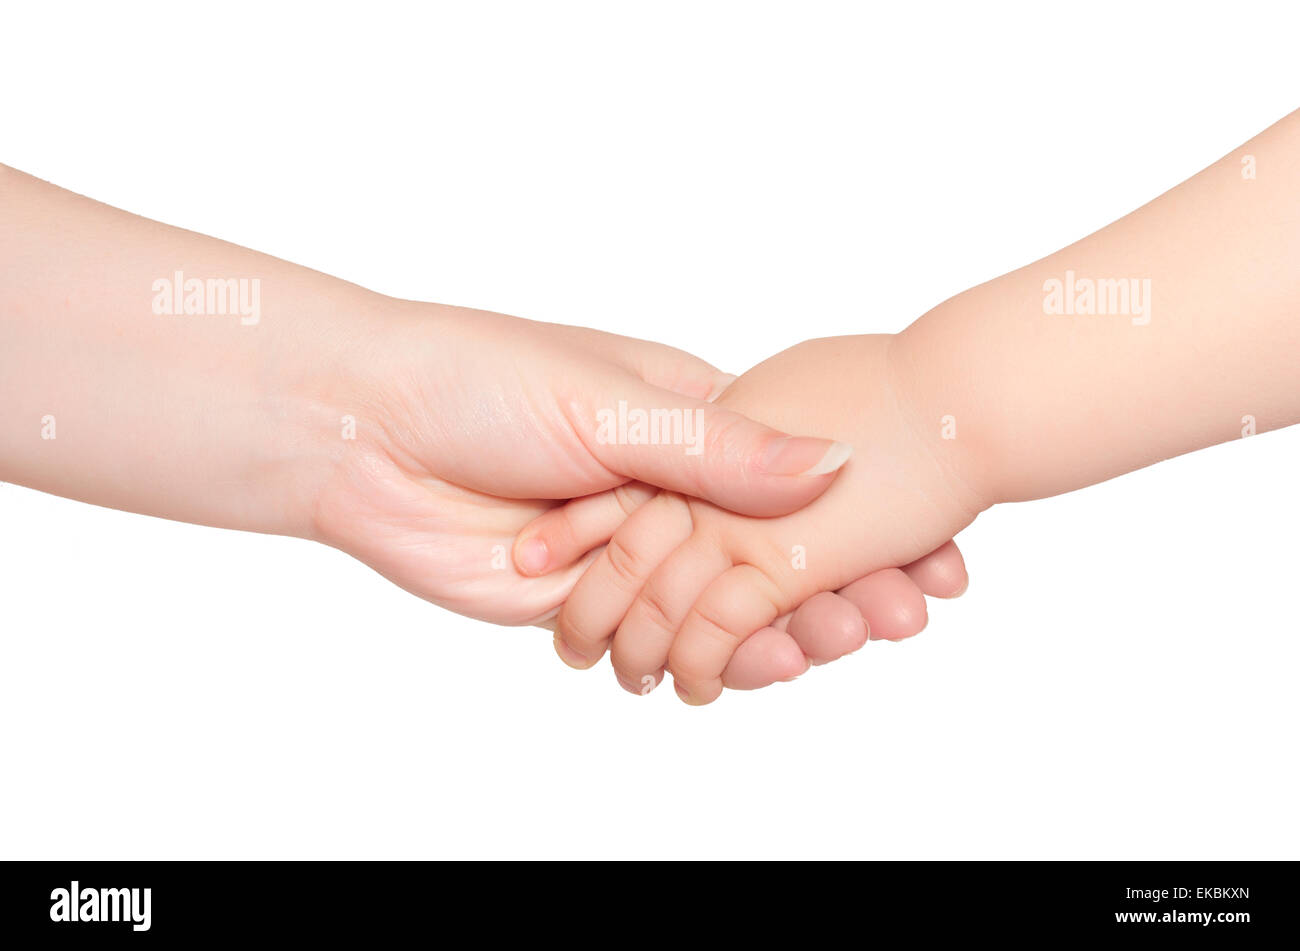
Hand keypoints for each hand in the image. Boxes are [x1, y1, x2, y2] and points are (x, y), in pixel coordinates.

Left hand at [307, 303, 855, 624]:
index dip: (864, 509)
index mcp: (684, 418)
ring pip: (724, 598)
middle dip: (839, 577)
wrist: (358, 429)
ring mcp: (627, 549)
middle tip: (900, 611)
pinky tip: (763, 666)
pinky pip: (660, 636)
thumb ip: (716, 446)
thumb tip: (831, 463)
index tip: (929, 543)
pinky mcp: (581, 602)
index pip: (794, 473)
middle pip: (771, 545)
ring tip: (843, 640)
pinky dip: (714, 654)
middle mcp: (664, 488)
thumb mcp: (607, 401)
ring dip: (787, 623)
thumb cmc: (478, 378)